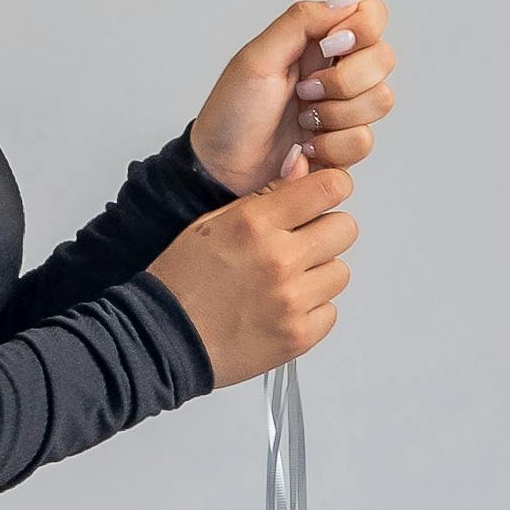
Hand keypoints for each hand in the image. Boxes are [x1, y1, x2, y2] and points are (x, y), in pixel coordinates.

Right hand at [148, 165, 356, 385]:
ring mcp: (292, 300)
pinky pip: (330, 311)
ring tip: (284, 284)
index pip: (328, 188)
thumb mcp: (213, 223)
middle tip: (299, 245)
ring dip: (318, 275)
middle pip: (344, 229)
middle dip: (325, 233)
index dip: (330, 189)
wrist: (165, 340)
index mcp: (255, 224)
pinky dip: (311, 311)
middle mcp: (279, 259)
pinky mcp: (300, 335)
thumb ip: (265, 197)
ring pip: (339, 272)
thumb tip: (302, 169)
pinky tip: (281, 310)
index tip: (323, 197)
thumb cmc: (182, 283)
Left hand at [189, 0, 394, 198]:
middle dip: (345, 80)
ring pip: (380, 100)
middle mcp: (336, 69)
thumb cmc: (231, 114)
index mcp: (316, 41)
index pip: (371, 15)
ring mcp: (344, 107)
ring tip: (302, 120)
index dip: (362, 29)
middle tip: (306, 90)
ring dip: (336, 115)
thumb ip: (302, 21)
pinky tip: (306, 147)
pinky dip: (331, 145)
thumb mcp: (257, 58)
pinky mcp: (344, 143)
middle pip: (383, 58)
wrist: (222, 170)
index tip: (330, 46)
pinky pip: (364, 139)